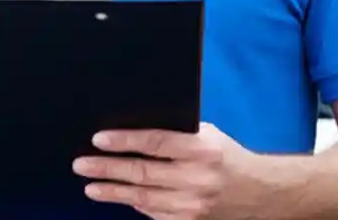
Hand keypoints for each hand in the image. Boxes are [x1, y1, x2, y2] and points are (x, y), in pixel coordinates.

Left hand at [72, 122, 252, 219]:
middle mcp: (197, 179)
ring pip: (143, 198)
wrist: (256, 193)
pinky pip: (152, 213)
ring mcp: (192, 205)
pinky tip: (116, 196)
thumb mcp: (208, 135)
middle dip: (107, 168)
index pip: (155, 143)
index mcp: (202, 150)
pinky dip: (133, 203)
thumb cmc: (225, 157)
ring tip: (90, 185)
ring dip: (113, 191)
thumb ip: (177, 133)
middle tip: (82, 164)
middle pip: (142, 173)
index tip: (98, 139)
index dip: (124, 141)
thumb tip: (133, 127)